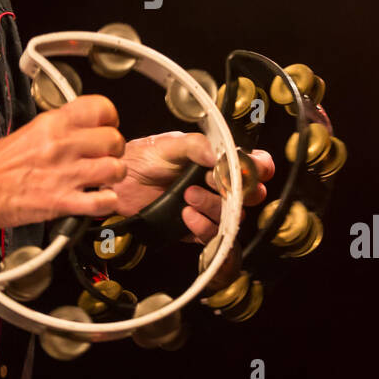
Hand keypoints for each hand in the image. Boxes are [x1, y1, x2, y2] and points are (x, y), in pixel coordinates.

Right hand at [0, 95, 125, 228]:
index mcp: (52, 123)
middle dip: (115, 151)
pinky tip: (95, 199)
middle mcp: (61, 145)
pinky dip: (105, 203)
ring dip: (112, 177)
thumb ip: (60, 128)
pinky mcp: (61, 202)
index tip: (107, 128)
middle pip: (114, 140)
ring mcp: (63, 174)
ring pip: (115, 169)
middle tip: (104, 157)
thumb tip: (85, 129)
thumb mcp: (30, 132)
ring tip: (101, 180)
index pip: (101, 108)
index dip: (110, 120)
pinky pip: (103, 201)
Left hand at [106, 130, 272, 243]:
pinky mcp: (197, 227)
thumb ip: (195, 145)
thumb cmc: (144, 157)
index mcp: (220, 159)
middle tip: (213, 181)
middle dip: (236, 190)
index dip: (259, 168)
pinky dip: (202, 226)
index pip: (257, 164)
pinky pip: (213, 234)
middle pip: (253, 194)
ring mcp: (210, 207)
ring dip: (213, 206)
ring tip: (188, 195)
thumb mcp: (169, 144)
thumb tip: (219, 155)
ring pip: (233, 216)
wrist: (119, 181)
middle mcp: (221, 184)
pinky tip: (186, 214)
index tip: (243, 169)